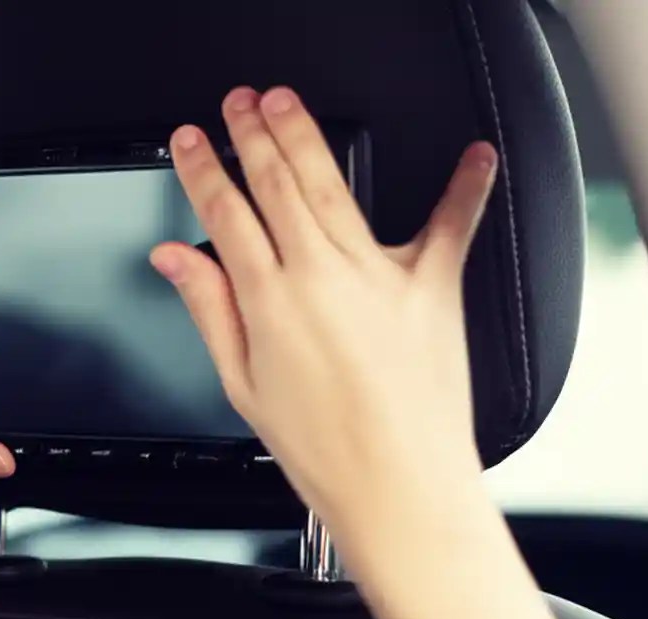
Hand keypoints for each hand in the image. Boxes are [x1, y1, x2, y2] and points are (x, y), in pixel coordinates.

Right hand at [151, 87, 497, 532]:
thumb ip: (209, 307)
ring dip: (305, 134)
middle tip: (238, 103)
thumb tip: (175, 260)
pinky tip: (472, 157)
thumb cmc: (325, 449)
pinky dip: (464, 187)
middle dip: (251, 131)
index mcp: (270, 300)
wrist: (400, 486)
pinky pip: (450, 224)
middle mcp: (323, 275)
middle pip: (278, 181)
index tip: (190, 140)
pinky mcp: (432, 286)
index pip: (225, 211)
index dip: (202, 167)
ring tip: (286, 104)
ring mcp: (379, 274)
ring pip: (333, 183)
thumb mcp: (243, 383)